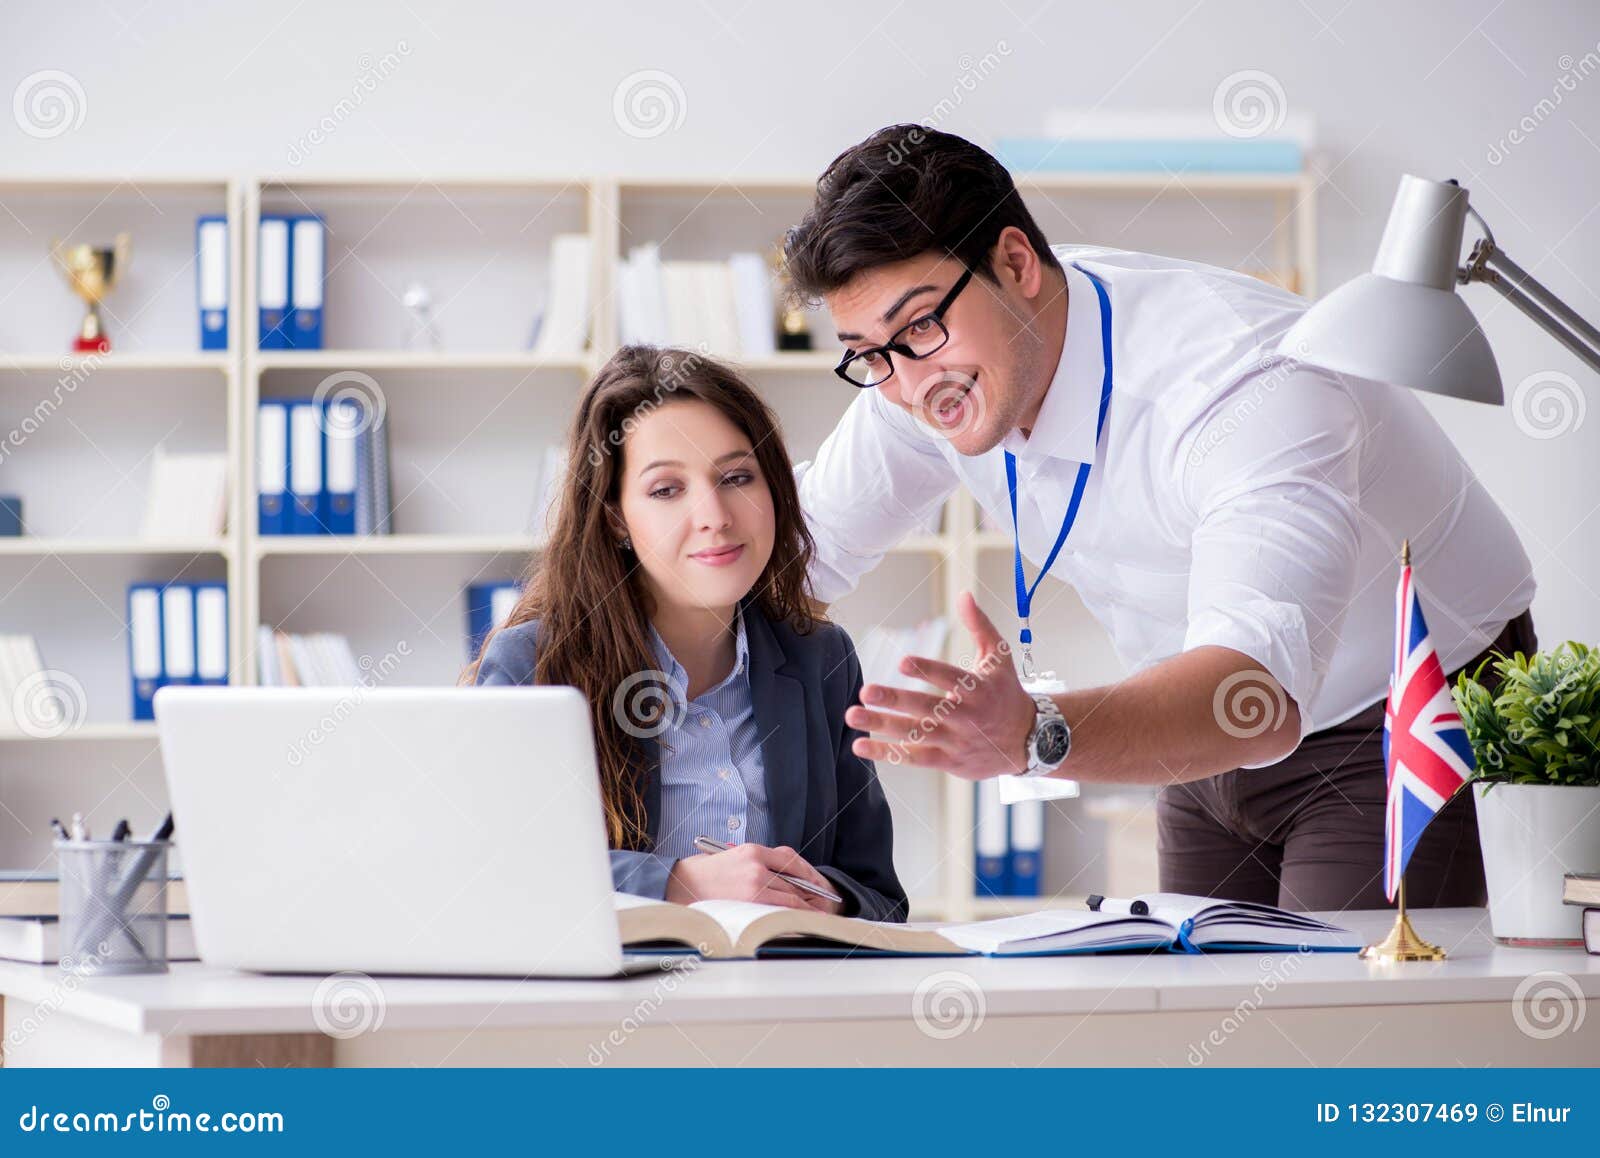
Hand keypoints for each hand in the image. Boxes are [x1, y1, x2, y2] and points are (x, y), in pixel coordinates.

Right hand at [666, 842, 840, 912]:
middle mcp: (756, 866)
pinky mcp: (750, 903)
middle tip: (825, 902)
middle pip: (794, 880)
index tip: (817, 882)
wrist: (680, 885)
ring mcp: (754, 885)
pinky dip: (793, 915)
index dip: (808, 873)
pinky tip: (801, 920)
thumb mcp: (734, 856)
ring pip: (790, 897)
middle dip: (811, 893)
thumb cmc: (705, 873)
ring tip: (818, 913)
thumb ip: (759, 863)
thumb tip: (787, 878)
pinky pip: (779, 910)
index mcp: (753, 851)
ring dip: (806, 907)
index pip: (791, 859)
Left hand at [846, 591, 1037, 779]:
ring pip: (916, 734)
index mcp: (978, 689)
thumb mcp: (999, 657)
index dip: (927, 670)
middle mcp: (966, 716)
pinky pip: (915, 757)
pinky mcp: (949, 761)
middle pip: (926, 708)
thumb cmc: (1007, 693)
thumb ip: (979, 625)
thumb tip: (964, 594)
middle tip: (866, 691)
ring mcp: (956, 741)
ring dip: (882, 725)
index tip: (902, 662)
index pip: (950, 678)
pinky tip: (860, 745)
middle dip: (895, 700)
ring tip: (853, 715)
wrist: (1029, 740)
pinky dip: (888, 753)